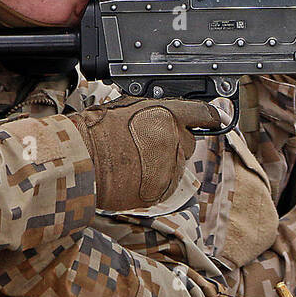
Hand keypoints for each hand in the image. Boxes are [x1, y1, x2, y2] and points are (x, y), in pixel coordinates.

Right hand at [67, 96, 222, 210]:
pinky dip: (155, 183)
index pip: (201, 113)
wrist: (79, 160)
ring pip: (178, 165)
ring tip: (133, 162)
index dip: (209, 116)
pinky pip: (166, 185)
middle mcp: (175, 139)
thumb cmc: (95, 130)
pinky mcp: (163, 189)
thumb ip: (154, 111)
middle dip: (174, 143)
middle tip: (147, 145)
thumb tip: (166, 115)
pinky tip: (133, 176)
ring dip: (163, 164)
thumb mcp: (127, 107)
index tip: (216, 118)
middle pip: (188, 142)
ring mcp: (171, 166)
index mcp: (167, 115)